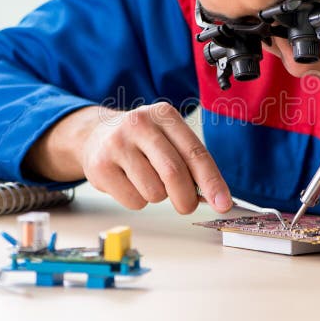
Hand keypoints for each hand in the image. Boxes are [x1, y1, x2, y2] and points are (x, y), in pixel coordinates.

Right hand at [80, 103, 232, 213]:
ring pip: (154, 191)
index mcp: (164, 115)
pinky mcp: (100, 166)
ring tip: (147, 181)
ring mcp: (117, 144)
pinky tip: (129, 183)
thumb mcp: (167, 138)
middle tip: (187, 205)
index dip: (212, 181)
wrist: (96, 134)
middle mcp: (140, 124)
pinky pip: (133, 201)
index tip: (223, 204)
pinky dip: (138, 201)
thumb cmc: (142, 141)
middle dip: (186, 198)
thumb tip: (215, 196)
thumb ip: (190, 162)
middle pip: (174, 173)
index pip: (195, 152)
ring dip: (157, 196)